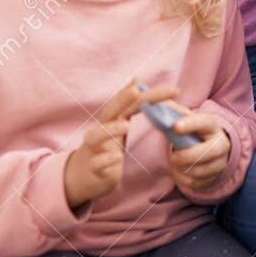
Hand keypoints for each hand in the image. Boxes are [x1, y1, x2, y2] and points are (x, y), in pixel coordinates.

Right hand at [63, 81, 148, 209]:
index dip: (150, 95)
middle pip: (110, 112)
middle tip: (137, 90)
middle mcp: (101, 131)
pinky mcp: (92, 168)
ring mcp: (94, 149)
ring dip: (111, 129)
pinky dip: (105, 160)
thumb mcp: (115, 125)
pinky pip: (97, 163)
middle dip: (122, 99)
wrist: (80, 177)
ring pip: (96, 136)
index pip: (131, 103)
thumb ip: (127, 105)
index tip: (175, 90)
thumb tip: (136, 79)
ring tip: (126, 125)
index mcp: (112, 121)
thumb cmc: (103, 148)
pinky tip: (116, 158)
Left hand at [166, 109, 234, 193]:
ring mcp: (220, 162)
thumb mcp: (186, 120)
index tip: (174, 127)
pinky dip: (182, 178)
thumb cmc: (191, 132)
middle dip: (187, 156)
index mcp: (213, 126)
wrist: (207, 148)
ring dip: (182, 169)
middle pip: (209, 152)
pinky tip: (178, 171)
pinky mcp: (214, 178)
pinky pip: (195, 182)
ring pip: (201, 170)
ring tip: (174, 164)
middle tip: (172, 157)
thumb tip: (158, 103)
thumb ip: (174, 112)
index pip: (204, 123)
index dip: (190, 124)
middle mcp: (222, 144)